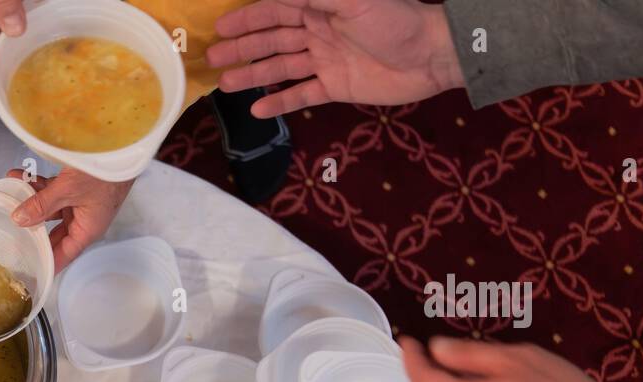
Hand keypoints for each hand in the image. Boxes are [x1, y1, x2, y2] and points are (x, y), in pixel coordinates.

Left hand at [8, 168, 133, 271]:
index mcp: (87, 229)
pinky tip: (19, 176)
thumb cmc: (104, 173)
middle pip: (53, 233)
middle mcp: (83, 220)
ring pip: (49, 209)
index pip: (64, 254)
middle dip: (32, 230)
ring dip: (31, 202)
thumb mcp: (68, 189)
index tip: (31, 270)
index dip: (48, 263)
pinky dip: (37, 185)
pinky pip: (52, 192)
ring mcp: (78, 203)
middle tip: (10, 235)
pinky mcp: (74, 188)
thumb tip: (19, 219)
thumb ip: (42, 204)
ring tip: (10, 195)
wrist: (119, 147)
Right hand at [206, 0, 464, 116]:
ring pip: (281, 67)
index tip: (220, 26)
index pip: (276, 9)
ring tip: (225, 85)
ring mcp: (326, 60)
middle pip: (272, 40)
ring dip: (253, 75)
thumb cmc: (394, 20)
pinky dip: (280, 102)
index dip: (247, 18)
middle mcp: (319, 31)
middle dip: (242, 48)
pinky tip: (258, 110)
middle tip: (212, 59)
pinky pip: (302, 94)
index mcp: (320, 6)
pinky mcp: (336, 87)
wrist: (430, 56)